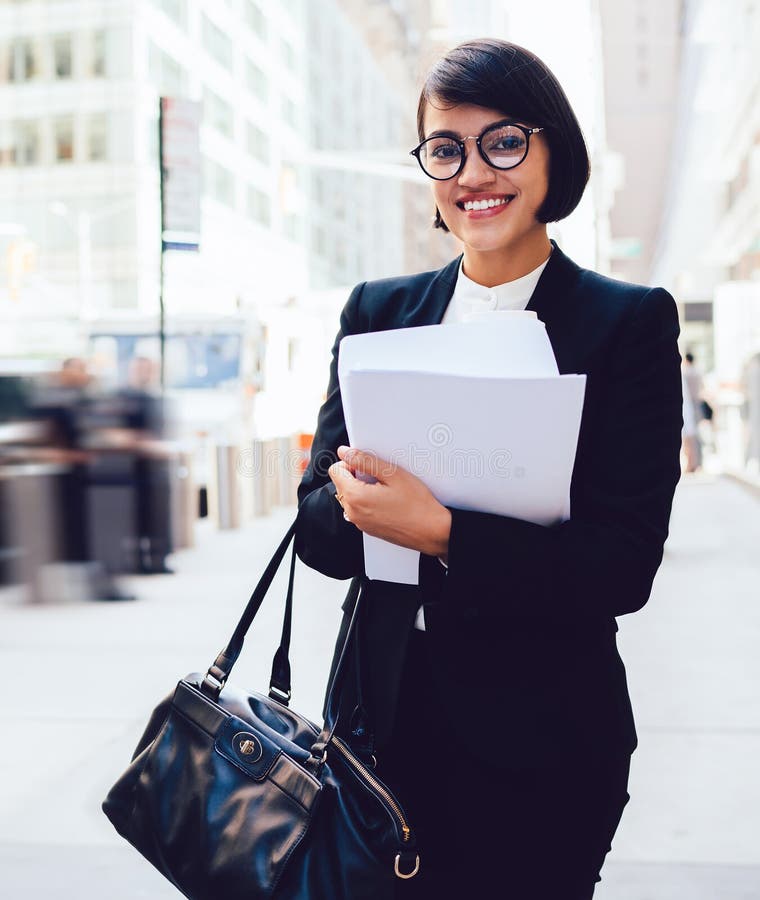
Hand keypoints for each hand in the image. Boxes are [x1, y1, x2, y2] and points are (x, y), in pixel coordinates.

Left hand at [329, 446, 450, 557]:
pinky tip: (388, 501)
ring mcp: (359, 523)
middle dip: (356, 476)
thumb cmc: (416, 504)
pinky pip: (359, 509)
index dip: (351, 462)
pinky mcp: (367, 529)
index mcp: (355, 497)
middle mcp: (352, 512)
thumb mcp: (392, 474)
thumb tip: (345, 452)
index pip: (335, 470)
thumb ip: (365, 460)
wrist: (431, 531)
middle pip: (341, 484)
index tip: (368, 465)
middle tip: (381, 477)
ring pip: (350, 497)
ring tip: (385, 489)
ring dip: (362, 489)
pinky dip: (368, 502)